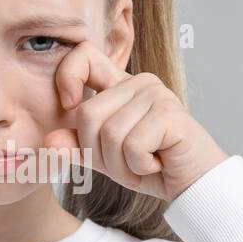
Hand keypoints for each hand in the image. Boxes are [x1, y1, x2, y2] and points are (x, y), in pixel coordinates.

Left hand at [41, 41, 229, 202]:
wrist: (193, 186)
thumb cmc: (150, 167)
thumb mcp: (104, 158)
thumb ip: (76, 147)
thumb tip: (50, 141)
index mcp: (120, 85)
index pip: (84, 56)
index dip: (67, 77)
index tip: (70, 106)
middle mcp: (139, 83)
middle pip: (88, 114)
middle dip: (98, 153)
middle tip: (125, 164)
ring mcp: (156, 95)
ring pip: (109, 134)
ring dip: (121, 166)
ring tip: (142, 166)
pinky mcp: (169, 114)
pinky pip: (132, 145)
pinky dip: (139, 166)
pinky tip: (157, 164)